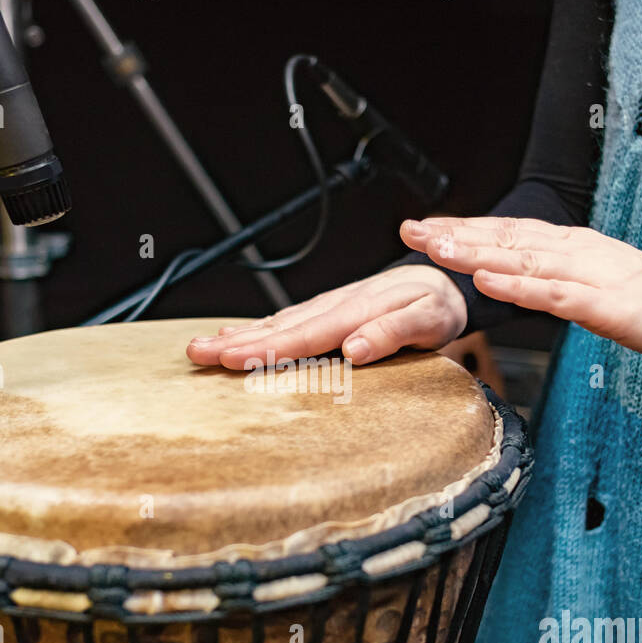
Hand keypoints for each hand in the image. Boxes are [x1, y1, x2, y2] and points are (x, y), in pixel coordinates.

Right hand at [185, 264, 466, 368]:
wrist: (446, 284)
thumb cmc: (439, 307)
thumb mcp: (429, 322)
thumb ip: (393, 333)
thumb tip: (355, 348)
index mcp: (357, 311)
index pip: (306, 335)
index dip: (269, 348)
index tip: (234, 358)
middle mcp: (336, 306)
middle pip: (279, 328)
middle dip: (236, 342)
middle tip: (195, 354)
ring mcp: (328, 307)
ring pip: (276, 323)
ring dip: (238, 335)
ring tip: (202, 346)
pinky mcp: (327, 311)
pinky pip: (286, 320)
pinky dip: (258, 328)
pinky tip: (235, 335)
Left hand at [400, 216, 641, 369]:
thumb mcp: (593, 288)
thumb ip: (554, 281)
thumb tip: (513, 279)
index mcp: (572, 248)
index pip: (507, 233)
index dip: (463, 229)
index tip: (423, 228)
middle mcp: (576, 252)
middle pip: (506, 239)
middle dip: (455, 234)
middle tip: (410, 230)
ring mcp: (591, 276)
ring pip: (524, 260)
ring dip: (477, 253)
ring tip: (437, 249)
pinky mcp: (606, 305)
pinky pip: (555, 295)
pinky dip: (518, 287)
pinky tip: (488, 281)